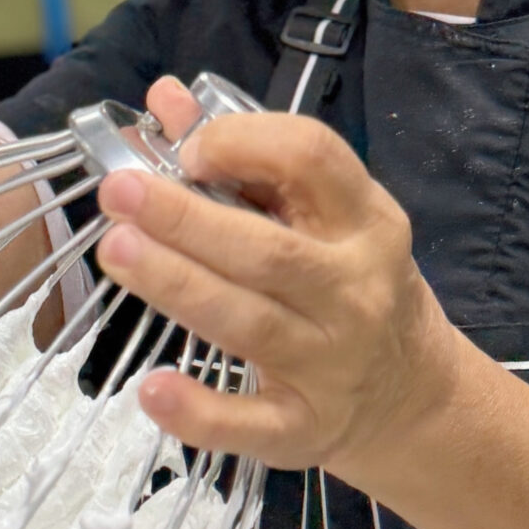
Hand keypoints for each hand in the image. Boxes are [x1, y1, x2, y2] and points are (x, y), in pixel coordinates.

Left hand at [92, 75, 459, 478]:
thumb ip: (244, 156)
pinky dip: (200, 412)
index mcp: (363, 219)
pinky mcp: (306, 428)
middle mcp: (354, 289)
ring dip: (178, 286)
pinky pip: (250, 424)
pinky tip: (152, 388)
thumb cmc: (348, 281)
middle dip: (187, 218)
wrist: (412, 394)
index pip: (313, 160)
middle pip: (267, 250)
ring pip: (251, 324)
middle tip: (118, 192)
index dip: (247, 142)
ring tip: (115, 251)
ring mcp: (332, 363)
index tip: (188, 148)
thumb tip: (164, 100)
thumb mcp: (317, 213)